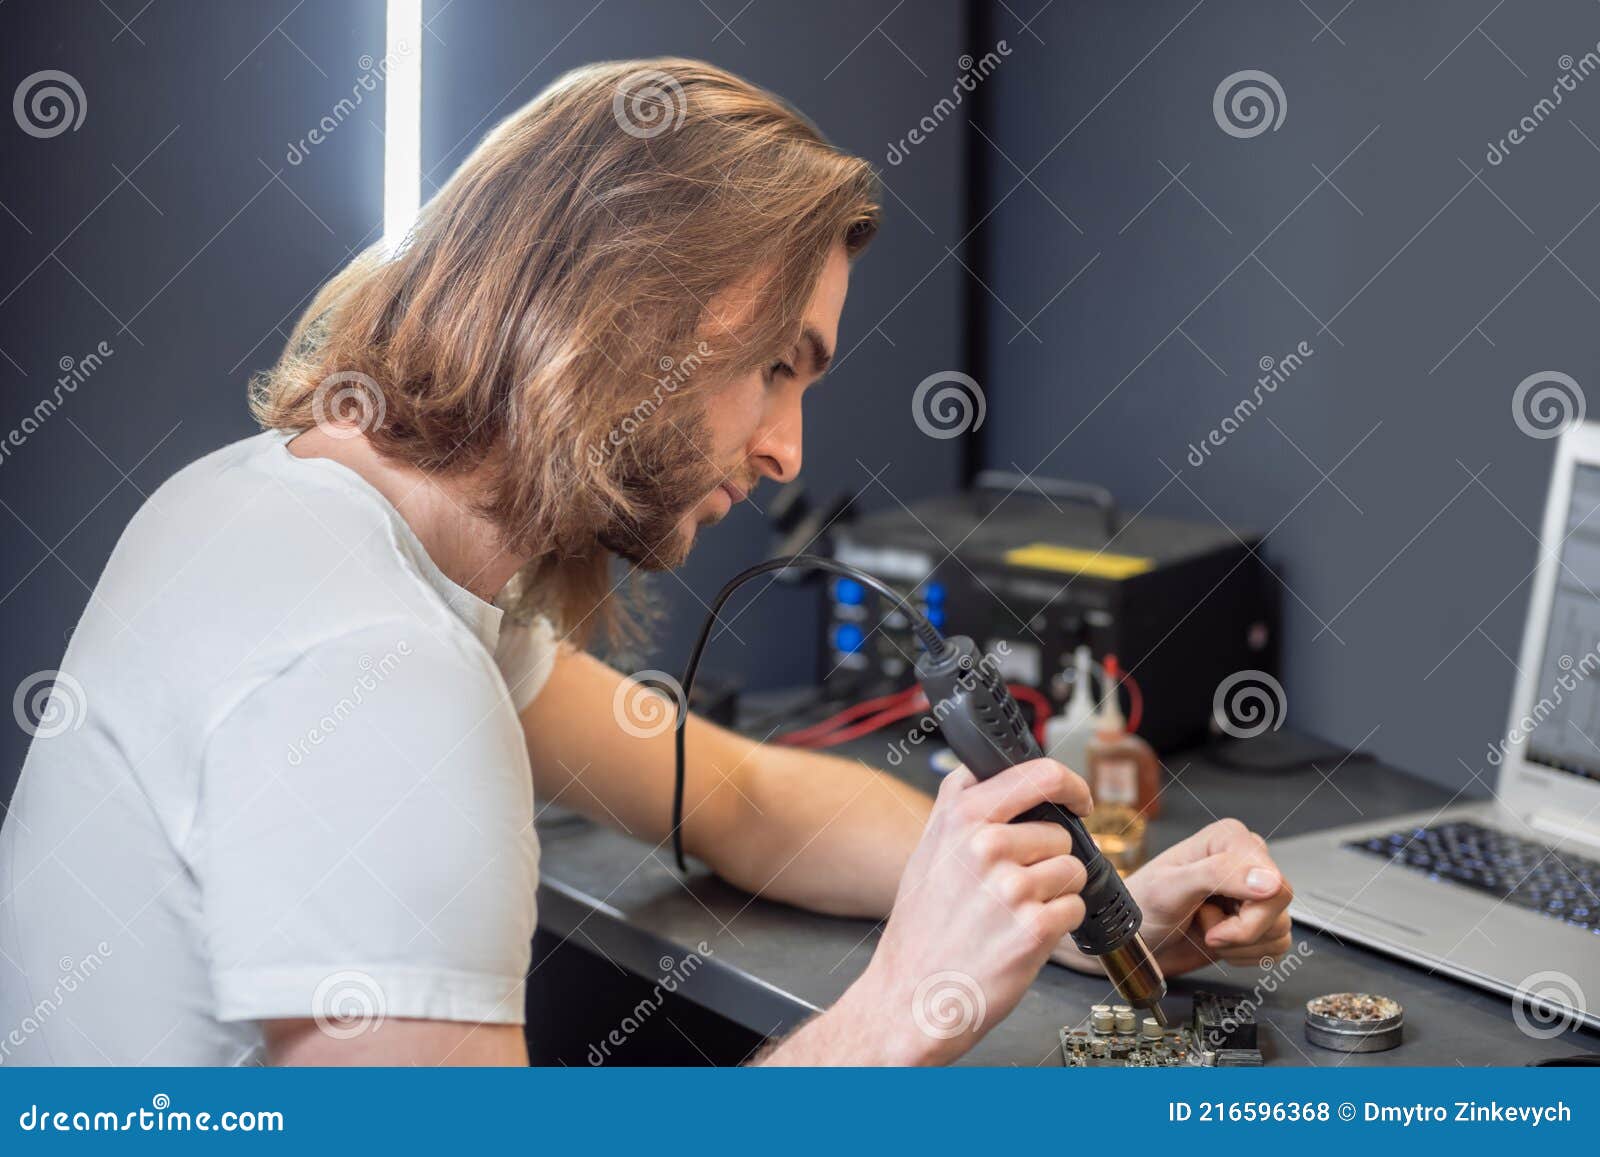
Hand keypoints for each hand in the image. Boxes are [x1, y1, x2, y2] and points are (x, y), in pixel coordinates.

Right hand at [847, 759, 1092, 1064]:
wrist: (912, 997)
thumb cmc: (921, 930)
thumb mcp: (928, 851)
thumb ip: (966, 810)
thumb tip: (1015, 783)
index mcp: (960, 816)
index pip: (1038, 773)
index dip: (1068, 786)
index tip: (1076, 800)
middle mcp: (984, 844)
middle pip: (1060, 831)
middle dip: (1050, 858)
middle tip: (1016, 887)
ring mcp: (1010, 885)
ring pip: (1072, 870)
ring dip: (1055, 893)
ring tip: (1013, 915)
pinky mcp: (1034, 927)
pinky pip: (1075, 908)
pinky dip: (1058, 925)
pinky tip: (1021, 936)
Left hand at [1054, 818, 1292, 976]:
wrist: (1134, 944)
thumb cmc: (1141, 908)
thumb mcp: (1170, 888)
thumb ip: (1217, 875)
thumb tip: (1268, 879)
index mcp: (1228, 839)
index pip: (1273, 879)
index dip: (1250, 911)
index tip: (1215, 922)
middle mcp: (1245, 861)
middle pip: (1280, 904)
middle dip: (1242, 930)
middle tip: (1206, 928)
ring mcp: (1253, 893)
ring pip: (1280, 928)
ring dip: (1239, 944)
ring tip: (1205, 929)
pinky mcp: (1256, 922)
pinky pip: (1276, 947)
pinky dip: (1246, 955)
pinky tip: (1218, 943)